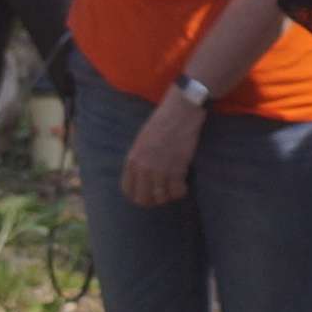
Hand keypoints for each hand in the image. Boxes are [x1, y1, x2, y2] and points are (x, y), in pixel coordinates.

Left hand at [120, 85, 206, 204]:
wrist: (180, 111)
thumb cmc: (162, 121)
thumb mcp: (142, 140)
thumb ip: (139, 158)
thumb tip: (141, 175)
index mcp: (132, 159)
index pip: (127, 189)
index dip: (137, 195)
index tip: (146, 194)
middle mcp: (143, 167)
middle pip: (142, 199)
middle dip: (152, 200)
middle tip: (162, 195)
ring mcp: (160, 169)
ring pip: (160, 198)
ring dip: (168, 196)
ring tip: (174, 188)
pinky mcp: (177, 169)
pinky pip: (176, 192)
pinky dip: (181, 191)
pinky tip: (183, 185)